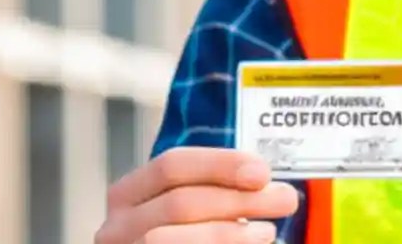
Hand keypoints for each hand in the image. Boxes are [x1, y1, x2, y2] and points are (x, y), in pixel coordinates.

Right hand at [95, 147, 299, 243]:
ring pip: (176, 238)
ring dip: (231, 233)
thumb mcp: (188, 206)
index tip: (263, 172)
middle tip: (285, 200)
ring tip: (268, 231)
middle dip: (239, 200)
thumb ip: (214, 190)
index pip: (172, 165)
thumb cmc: (184, 232)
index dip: (220, 165)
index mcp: (128, 194)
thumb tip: (266, 182)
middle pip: (181, 202)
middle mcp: (116, 226)